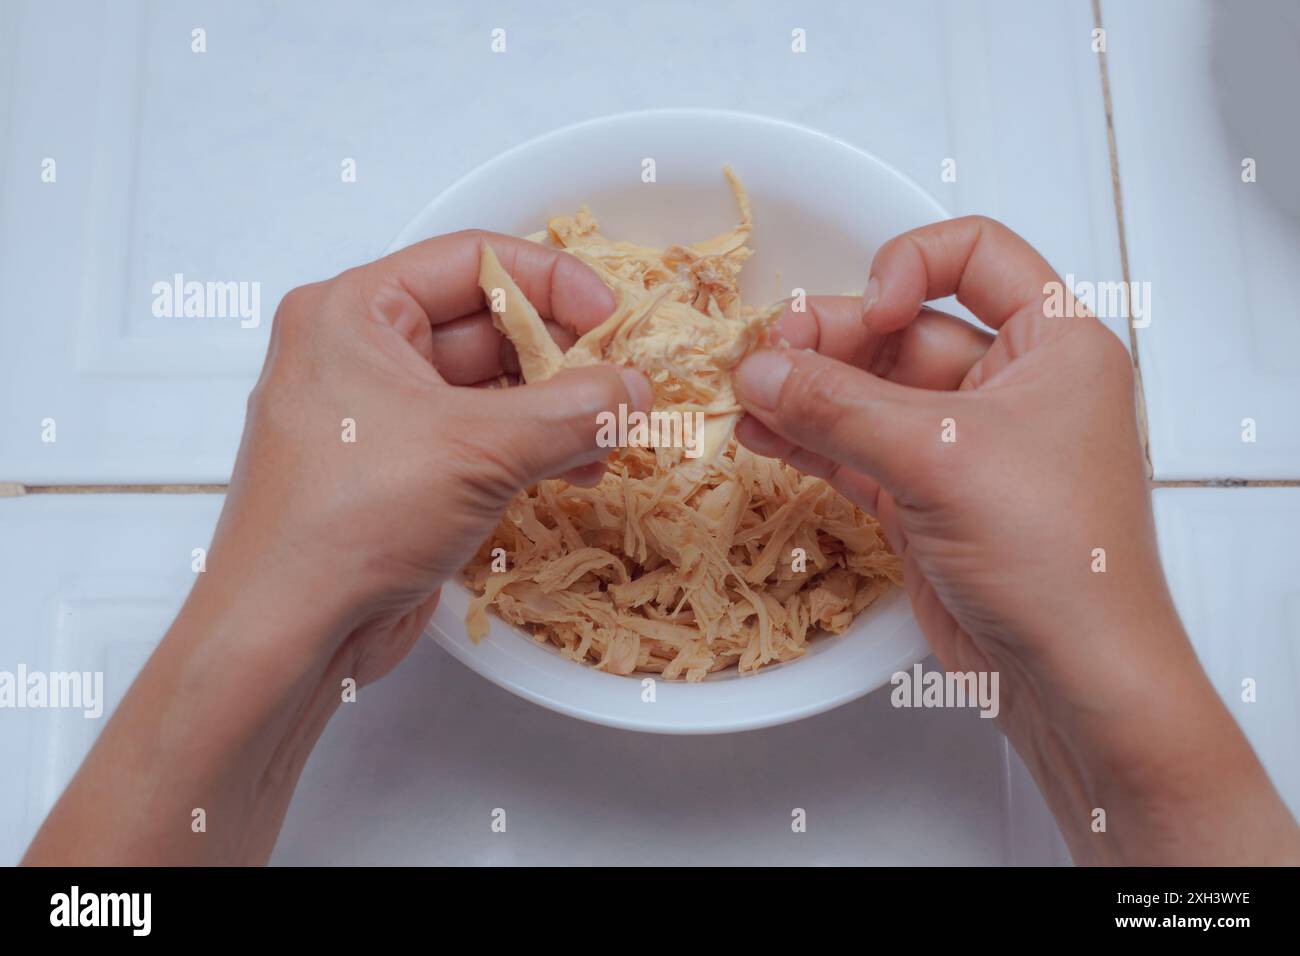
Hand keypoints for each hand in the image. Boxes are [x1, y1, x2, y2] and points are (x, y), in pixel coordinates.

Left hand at [23, 231, 648, 864]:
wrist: (286, 634)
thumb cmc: (350, 522)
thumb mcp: (477, 450)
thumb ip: (571, 411)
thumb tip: (634, 389)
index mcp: (354, 312)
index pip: (473, 261)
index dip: (553, 281)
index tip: (615, 316)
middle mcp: (361, 353)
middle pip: (486, 324)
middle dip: (562, 356)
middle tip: (621, 386)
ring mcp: (380, 416)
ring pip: (490, 387)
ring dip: (556, 409)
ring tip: (608, 439)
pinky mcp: (400, 473)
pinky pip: (479, 439)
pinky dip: (531, 448)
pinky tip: (577, 470)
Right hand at [733, 216, 1299, 863]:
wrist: (1073, 678)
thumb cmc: (1054, 556)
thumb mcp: (939, 458)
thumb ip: (838, 406)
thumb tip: (755, 370)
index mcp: (1052, 342)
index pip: (975, 253)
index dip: (910, 263)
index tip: (868, 309)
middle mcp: (1009, 383)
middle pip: (902, 327)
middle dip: (829, 338)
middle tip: (764, 358)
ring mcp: (962, 443)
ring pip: (869, 391)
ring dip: (806, 390)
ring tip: (745, 394)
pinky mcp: (925, 496)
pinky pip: (855, 447)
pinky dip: (808, 439)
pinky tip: (759, 433)